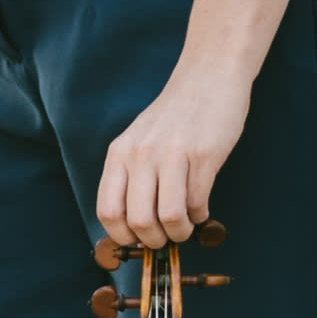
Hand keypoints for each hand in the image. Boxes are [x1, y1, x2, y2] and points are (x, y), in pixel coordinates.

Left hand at [97, 55, 250, 250]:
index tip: (137, 239)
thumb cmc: (174, 116)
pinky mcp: (204, 155)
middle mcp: (141, 154)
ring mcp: (172, 154)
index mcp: (119, 153)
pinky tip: (200, 208)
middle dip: (154, 240)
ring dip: (179, 232)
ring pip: (168, 217)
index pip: (108, 211)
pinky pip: (197, 202)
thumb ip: (131, 175)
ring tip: (185, 226)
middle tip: (165, 238)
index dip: (122, 236)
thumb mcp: (139, 140)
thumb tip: (133, 226)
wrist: (208, 77)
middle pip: (138, 220)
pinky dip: (199, 215)